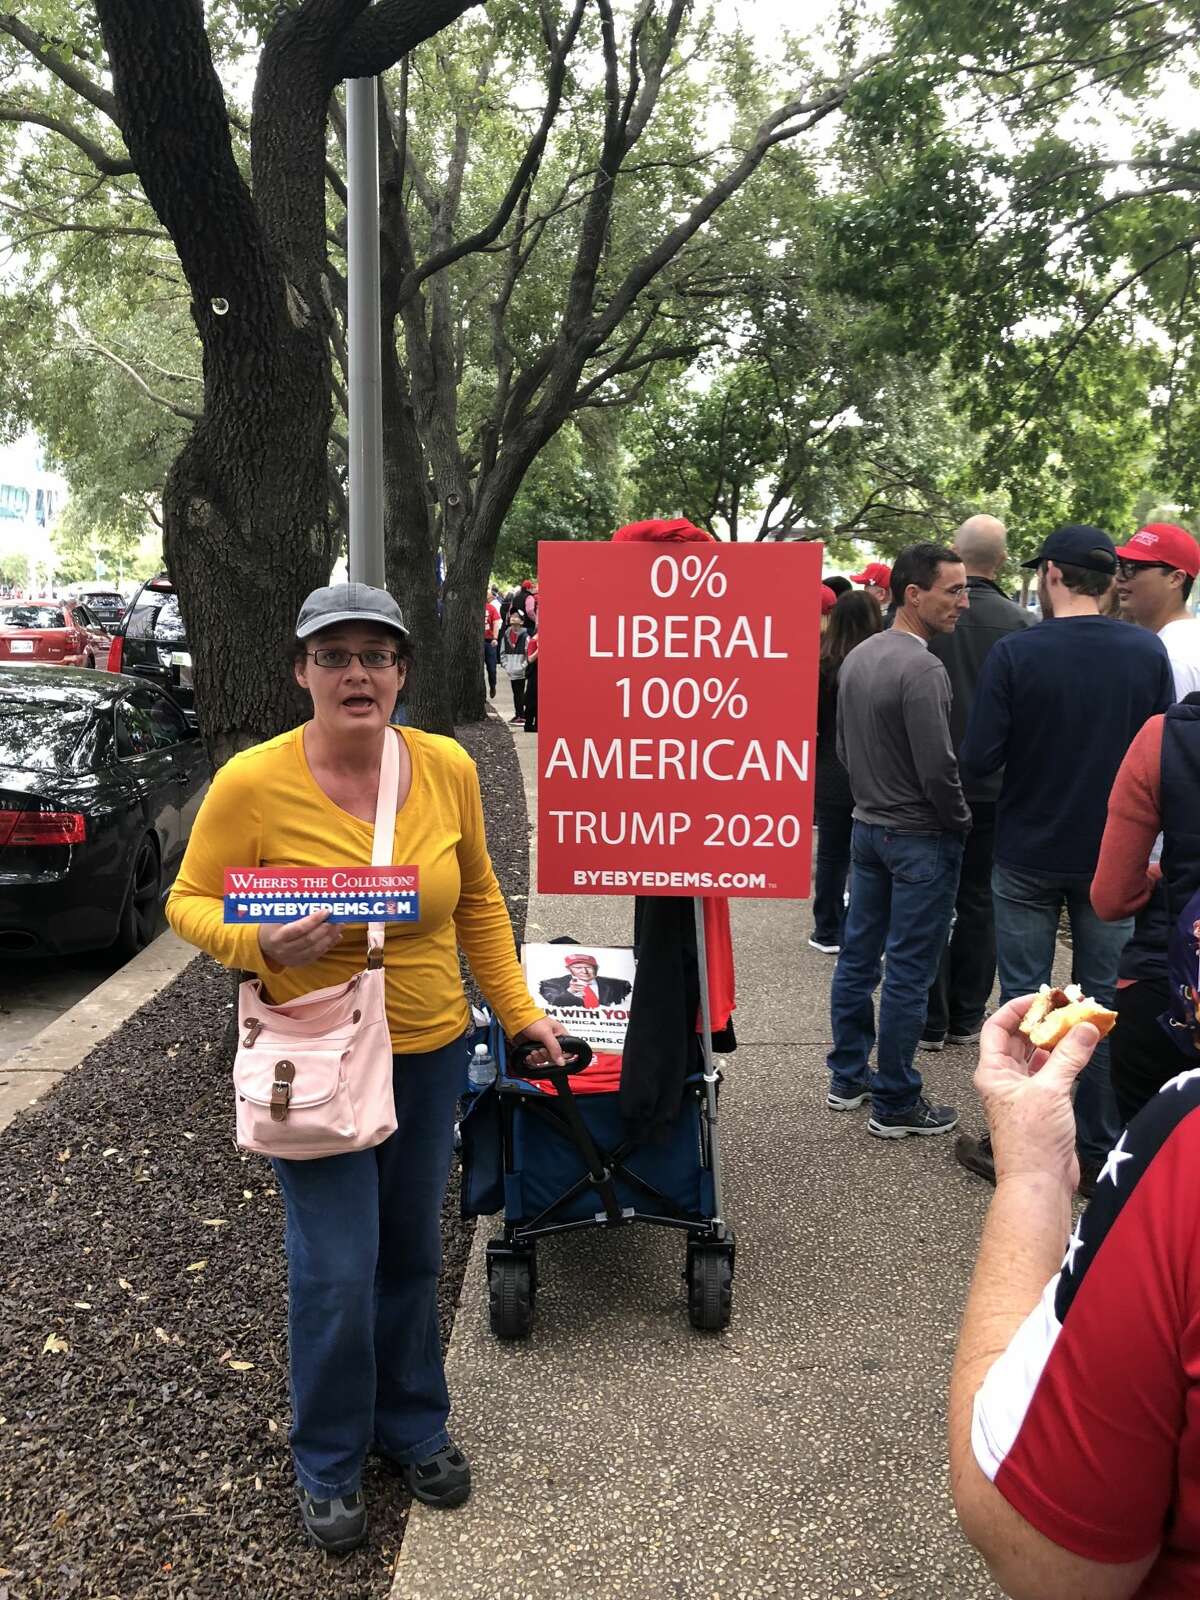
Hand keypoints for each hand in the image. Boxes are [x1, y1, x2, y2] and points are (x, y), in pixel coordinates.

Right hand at [257, 908, 341, 970]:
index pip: (299, 929)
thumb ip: (292, 910)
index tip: (326, 911)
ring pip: (316, 949)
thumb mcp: (276, 916)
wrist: (262, 946)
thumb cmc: (271, 926)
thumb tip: (314, 899)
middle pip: (310, 940)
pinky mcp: (299, 963)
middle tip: (337, 918)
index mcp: (277, 936)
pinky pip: (317, 955)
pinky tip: (336, 936)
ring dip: (330, 937)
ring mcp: (292, 958)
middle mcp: (284, 950)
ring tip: (339, 926)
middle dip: (326, 928)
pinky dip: (328, 945)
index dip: (314, 920)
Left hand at [515, 1016, 567, 1067]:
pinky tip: (530, 1055)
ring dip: (538, 1058)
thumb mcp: (546, 1034)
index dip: (561, 1057)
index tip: (553, 1056)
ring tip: (534, 1051)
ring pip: (545, 1060)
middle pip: (554, 1058)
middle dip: (546, 1056)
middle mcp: (553, 1041)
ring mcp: (544, 1046)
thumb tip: (562, 1062)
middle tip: (541, 1050)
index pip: (567, 1051)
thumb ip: (555, 1048)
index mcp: (561, 1035)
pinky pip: (536, 1060)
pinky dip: (532, 1059)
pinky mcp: (535, 1049)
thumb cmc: (533, 1020)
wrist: (517, 1019)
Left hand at [975, 994, 1100, 1192]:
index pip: (997, 1027)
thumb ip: (1069, 1056)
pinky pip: (1050, 1072)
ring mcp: (1022, 1092)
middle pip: (1019, 1039)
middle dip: (1041, 1022)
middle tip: (1067, 1006)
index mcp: (992, 1071)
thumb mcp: (1050, 1091)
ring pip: (1036, 1055)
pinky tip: (1078, 1049)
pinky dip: (1063, 1059)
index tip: (1042, 997)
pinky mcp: (1041, 1104)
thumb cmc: (1031, 1139)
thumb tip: (1086, 1026)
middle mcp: (1003, 1078)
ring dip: (1055, 1040)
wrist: (1039, 1182)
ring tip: (1078, 1022)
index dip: (1017, 1009)